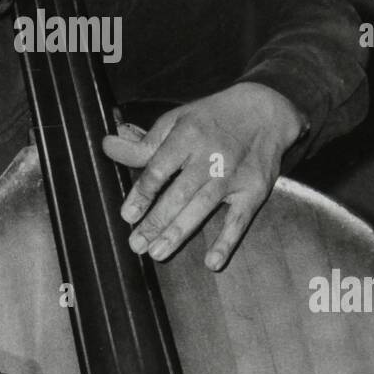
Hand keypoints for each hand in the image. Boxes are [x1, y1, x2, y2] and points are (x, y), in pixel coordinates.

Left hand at [103, 82, 304, 272]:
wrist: (265, 112)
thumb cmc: (212, 119)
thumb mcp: (176, 121)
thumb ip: (143, 142)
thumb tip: (108, 146)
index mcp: (187, 135)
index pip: (160, 168)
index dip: (143, 193)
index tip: (127, 214)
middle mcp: (210, 156)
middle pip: (179, 193)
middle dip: (156, 221)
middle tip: (136, 244)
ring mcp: (233, 175)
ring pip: (203, 207)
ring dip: (179, 232)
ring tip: (157, 252)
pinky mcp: (254, 190)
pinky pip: (240, 219)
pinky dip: (227, 241)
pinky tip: (213, 262)